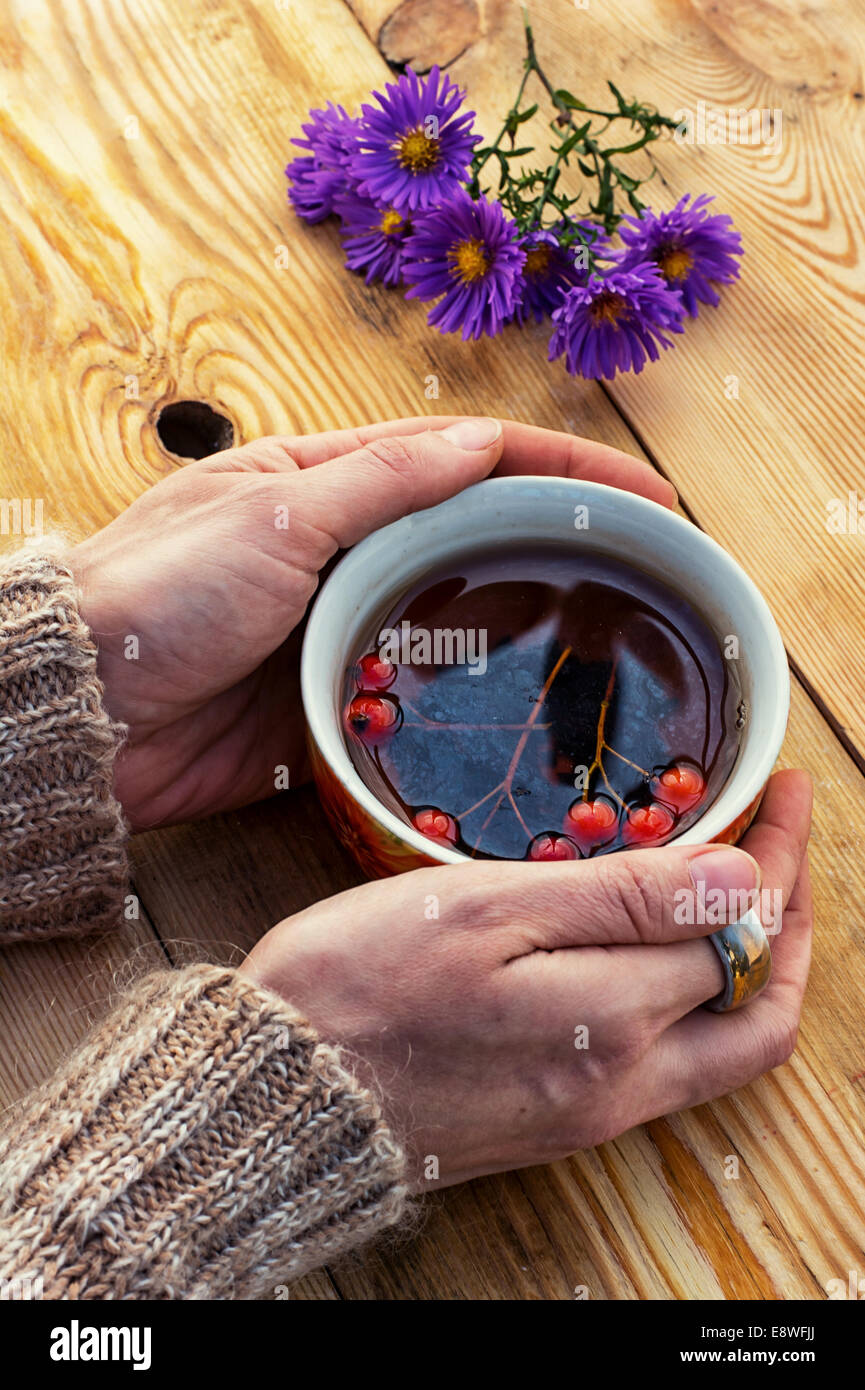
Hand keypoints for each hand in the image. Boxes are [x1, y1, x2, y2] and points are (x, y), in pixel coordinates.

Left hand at [69, 416, 674, 829]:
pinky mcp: (329, 702)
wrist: (83, 715)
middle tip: (644, 570)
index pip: (463, 457)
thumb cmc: (157, 595)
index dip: (558, 465)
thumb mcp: (274, 516)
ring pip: (451, 619)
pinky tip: (514, 711)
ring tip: (602, 641)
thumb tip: (478, 444)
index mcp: (324, 481)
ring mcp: (338, 629)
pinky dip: (463, 700)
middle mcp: (340, 550)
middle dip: (556, 545)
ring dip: (519, 625)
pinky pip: (414, 695)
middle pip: (470, 536)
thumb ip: (379, 483)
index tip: (641, 491)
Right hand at [241, 771, 812, 1187]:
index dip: (778, 860)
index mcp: (614, 1022)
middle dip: (790, 925)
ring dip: (746, 967)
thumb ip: (621, 900)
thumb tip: (742, 879)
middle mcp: (621, 1085)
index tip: (783, 793)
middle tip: (782, 849)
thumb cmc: (359, 987)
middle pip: (758, 1013)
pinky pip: (662, 1068)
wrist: (276, 1098)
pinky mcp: (552, 1124)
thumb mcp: (485, 912)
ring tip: (734, 891)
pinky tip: (654, 953)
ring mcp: (589, 1113)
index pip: (745, 935)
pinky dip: (689, 1004)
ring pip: (718, 1047)